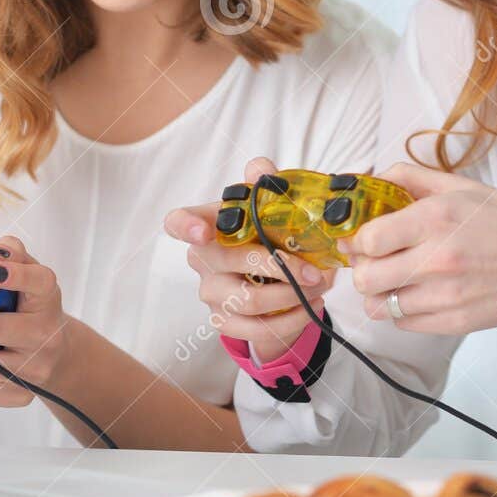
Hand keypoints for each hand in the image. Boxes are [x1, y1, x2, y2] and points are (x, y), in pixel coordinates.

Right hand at [163, 157, 331, 360]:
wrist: (276, 283)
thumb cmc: (267, 238)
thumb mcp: (271, 210)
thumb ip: (265, 186)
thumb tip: (261, 168)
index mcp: (207, 225)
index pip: (178, 222)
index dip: (185, 226)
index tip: (202, 232)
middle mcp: (202, 259)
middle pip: (233, 262)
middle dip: (282, 267)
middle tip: (316, 271)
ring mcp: (210, 293)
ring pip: (250, 300)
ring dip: (293, 296)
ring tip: (318, 287)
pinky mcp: (224, 322)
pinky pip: (259, 328)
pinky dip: (293, 319)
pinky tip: (310, 305)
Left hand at [338, 162, 496, 334]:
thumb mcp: (458, 187)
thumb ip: (408, 177)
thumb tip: (368, 179)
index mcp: (434, 219)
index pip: (367, 239)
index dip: (358, 240)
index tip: (362, 239)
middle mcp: (437, 259)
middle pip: (365, 279)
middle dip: (363, 269)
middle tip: (375, 261)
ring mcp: (445, 295)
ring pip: (378, 306)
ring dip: (380, 293)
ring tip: (395, 280)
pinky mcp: (453, 322)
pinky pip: (403, 323)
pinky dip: (402, 311)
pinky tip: (418, 294)